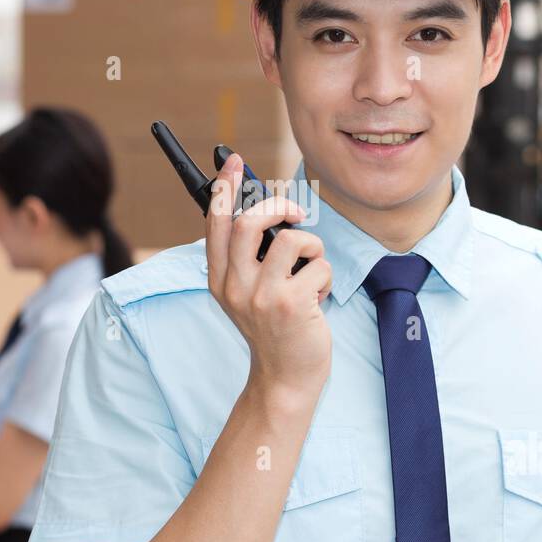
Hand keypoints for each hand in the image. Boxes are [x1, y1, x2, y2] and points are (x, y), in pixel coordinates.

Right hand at [205, 153, 332, 404]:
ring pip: (290, 239)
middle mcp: (234, 286)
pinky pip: (317, 264)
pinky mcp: (291, 304)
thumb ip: (249, 259)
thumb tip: (269, 211)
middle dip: (277, 206)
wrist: (285, 378)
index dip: (225, 189)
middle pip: (248, 221)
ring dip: (311, 247)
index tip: (234, 163)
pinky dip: (325, 277)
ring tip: (311, 269)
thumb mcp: (249, 293)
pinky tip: (319, 299)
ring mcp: (261, 296)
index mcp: (220, 280)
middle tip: (295, 214)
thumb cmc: (275, 329)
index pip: (216, 224)